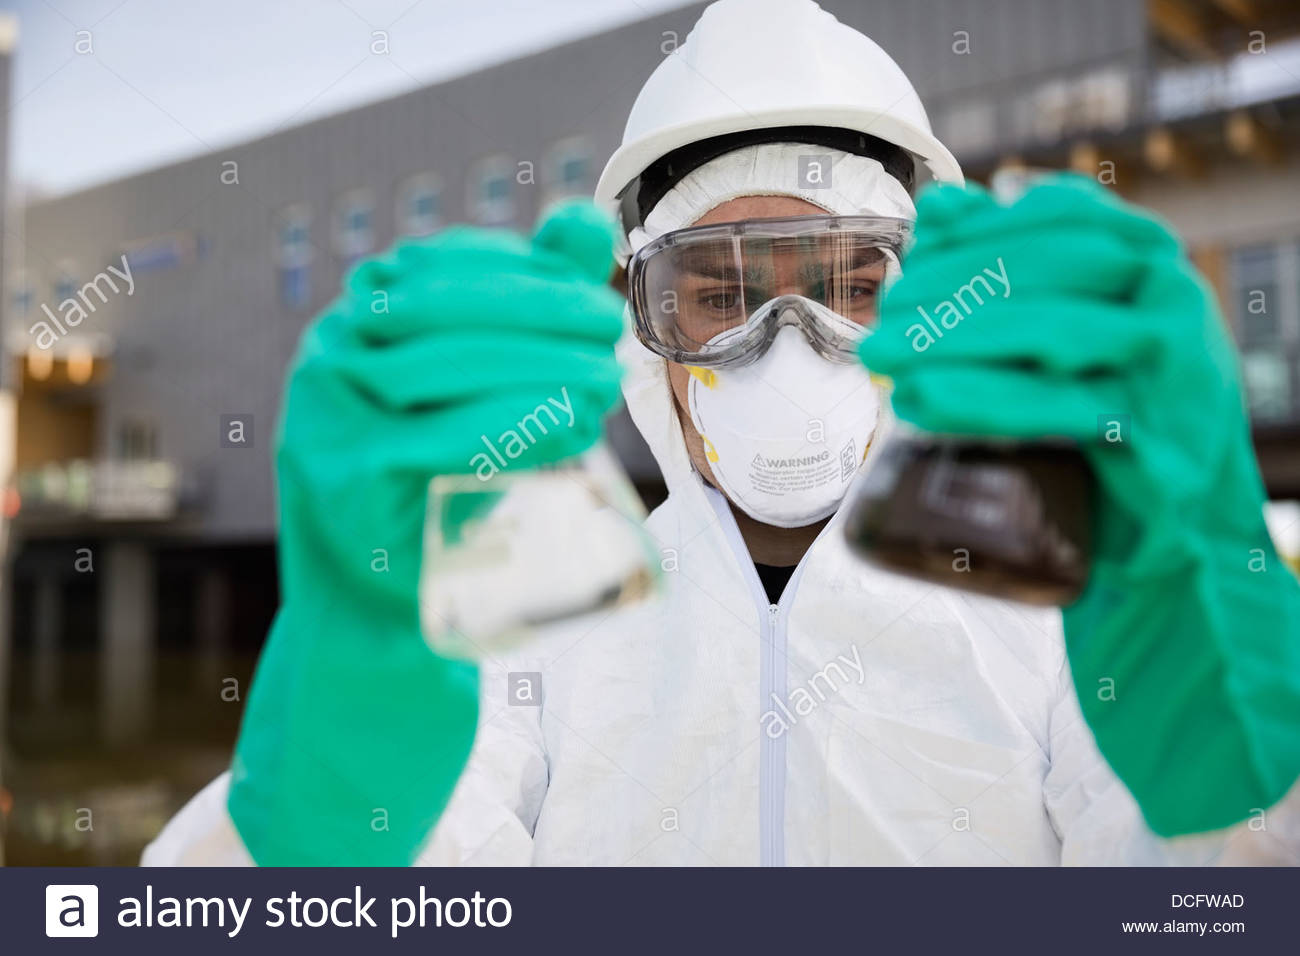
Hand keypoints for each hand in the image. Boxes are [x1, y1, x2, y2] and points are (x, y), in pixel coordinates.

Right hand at [227, 201, 625, 863]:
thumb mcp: (486, 390)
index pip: (443, 264)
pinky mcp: (338, 479)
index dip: (524, 269)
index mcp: (357, 318)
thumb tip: (586, 218)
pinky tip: (569, 426)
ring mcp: (321, 415)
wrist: (380, 603)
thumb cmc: (443, 484)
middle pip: (440, 308)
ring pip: (438, 368)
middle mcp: (326, 353)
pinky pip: (435, 439)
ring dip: (535, 366)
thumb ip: (529, 304)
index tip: (593, 286)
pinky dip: (510, 426)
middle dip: (538, 311)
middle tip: (609, 332)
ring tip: (603, 382)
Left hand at [860, 175, 1299, 835]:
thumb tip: (940, 202)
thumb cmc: (1108, 420)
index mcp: (1151, 265)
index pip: (1065, 216)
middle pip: (1056, 268)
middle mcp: (1175, 305)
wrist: (1180, 536)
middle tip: (883, 313)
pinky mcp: (1160, 446)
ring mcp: (1176, 376)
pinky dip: (983, 401)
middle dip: (957, 284)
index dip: (982, 229)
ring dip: (956, 337)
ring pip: (1056, 334)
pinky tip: (919, 400)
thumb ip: (1011, 269)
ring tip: (882, 356)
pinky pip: (1064, 412)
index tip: (914, 248)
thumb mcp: (1065, 334)